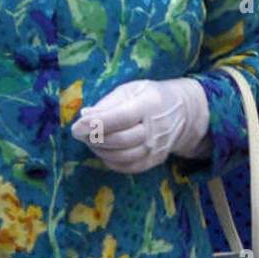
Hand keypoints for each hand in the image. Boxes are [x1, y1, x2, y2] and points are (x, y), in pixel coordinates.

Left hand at [70, 77, 209, 173]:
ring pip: (122, 157)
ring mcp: (156, 148)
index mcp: (149, 105)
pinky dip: (110, 161)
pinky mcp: (154, 161)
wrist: (182, 112)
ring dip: (100, 150)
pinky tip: (103, 150)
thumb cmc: (150, 96)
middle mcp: (155, 129)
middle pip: (120, 141)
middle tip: (80, 132)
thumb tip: (85, 116)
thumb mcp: (131, 90)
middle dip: (94, 138)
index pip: (121, 118)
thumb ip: (108, 103)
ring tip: (90, 140)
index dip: (97, 124)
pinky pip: (128, 167)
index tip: (76, 126)